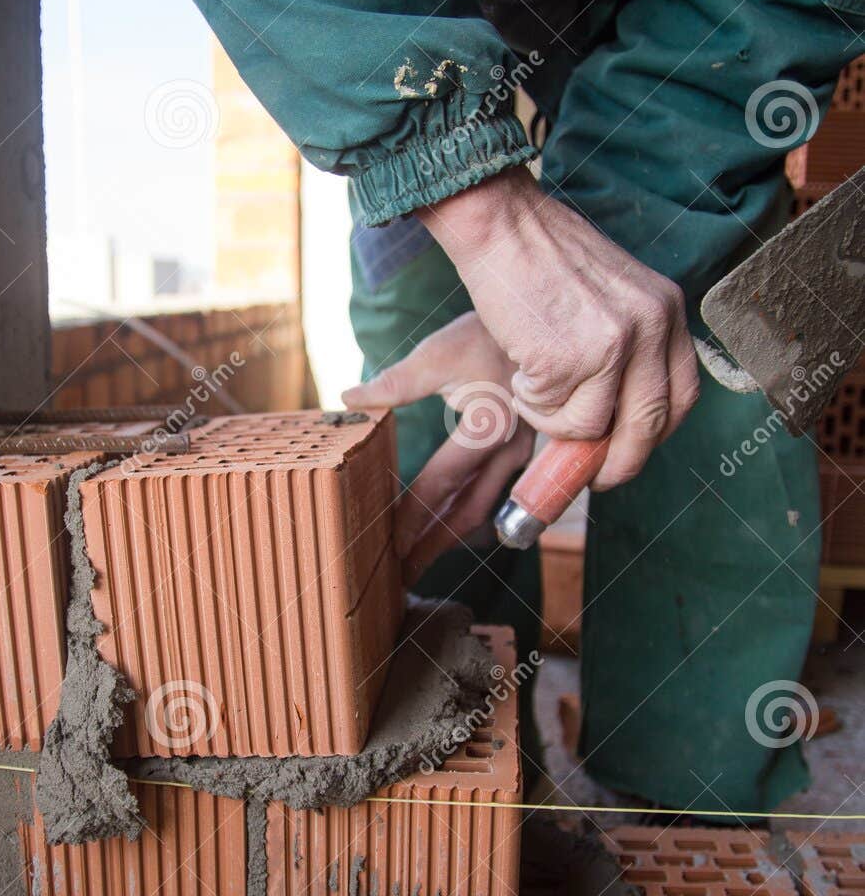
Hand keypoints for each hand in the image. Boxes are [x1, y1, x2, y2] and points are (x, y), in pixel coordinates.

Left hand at [343, 313, 535, 582]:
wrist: (546, 319)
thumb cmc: (488, 331)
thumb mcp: (440, 353)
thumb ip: (394, 383)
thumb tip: (348, 399)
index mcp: (490, 427)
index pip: (440, 485)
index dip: (411, 518)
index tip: (388, 548)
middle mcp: (513, 448)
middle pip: (466, 512)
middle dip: (431, 547)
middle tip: (400, 577)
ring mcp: (526, 454)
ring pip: (485, 508)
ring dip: (450, 538)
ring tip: (419, 562)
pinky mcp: (529, 453)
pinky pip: (497, 494)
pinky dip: (471, 516)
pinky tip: (450, 531)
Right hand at [415, 168, 699, 489]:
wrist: (503, 225)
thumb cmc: (544, 260)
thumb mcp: (614, 297)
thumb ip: (630, 350)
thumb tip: (615, 426)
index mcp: (667, 311)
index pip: (682, 396)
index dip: (653, 435)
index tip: (627, 451)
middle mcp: (651, 326)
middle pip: (647, 425)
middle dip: (616, 462)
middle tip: (590, 474)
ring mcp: (612, 343)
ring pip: (591, 427)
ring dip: (556, 422)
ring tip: (534, 384)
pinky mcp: (567, 357)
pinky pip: (550, 413)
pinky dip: (529, 403)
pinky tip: (520, 365)